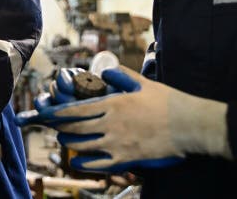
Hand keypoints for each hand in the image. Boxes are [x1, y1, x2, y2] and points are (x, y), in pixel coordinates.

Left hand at [21, 66, 230, 172]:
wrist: (190, 126)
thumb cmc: (168, 102)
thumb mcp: (142, 83)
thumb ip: (120, 76)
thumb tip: (103, 71)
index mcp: (112, 104)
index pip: (76, 109)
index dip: (57, 112)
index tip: (45, 113)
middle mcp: (111, 124)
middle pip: (75, 128)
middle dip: (60, 127)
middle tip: (52, 126)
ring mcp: (118, 143)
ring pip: (83, 146)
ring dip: (70, 143)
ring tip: (64, 139)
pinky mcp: (127, 159)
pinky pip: (100, 165)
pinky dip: (85, 164)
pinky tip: (77, 162)